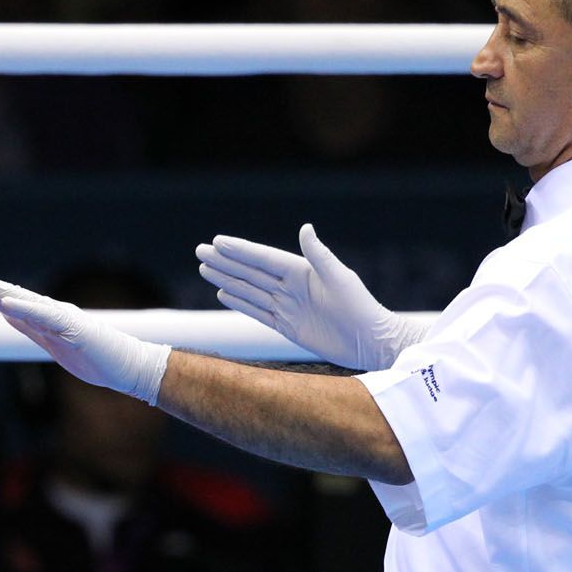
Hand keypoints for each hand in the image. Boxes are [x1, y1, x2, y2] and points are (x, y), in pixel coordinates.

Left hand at [0, 267, 170, 403]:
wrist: (131, 367)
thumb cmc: (97, 358)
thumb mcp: (55, 344)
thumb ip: (31, 328)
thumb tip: (6, 315)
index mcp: (45, 319)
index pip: (9, 302)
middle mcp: (52, 313)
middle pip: (12, 296)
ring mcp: (64, 320)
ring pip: (26, 302)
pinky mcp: (76, 329)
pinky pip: (46, 318)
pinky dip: (25, 310)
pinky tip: (6, 304)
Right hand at [195, 224, 425, 370]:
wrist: (370, 342)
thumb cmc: (361, 308)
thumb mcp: (341, 279)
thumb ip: (320, 255)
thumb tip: (305, 228)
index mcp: (301, 272)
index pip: (263, 259)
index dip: (240, 250)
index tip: (217, 241)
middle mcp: (291, 287)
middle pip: (250, 272)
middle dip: (225, 262)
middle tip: (200, 250)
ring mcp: (287, 307)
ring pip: (249, 290)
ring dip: (226, 279)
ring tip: (204, 268)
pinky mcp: (287, 327)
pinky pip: (257, 312)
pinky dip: (240, 302)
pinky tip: (223, 293)